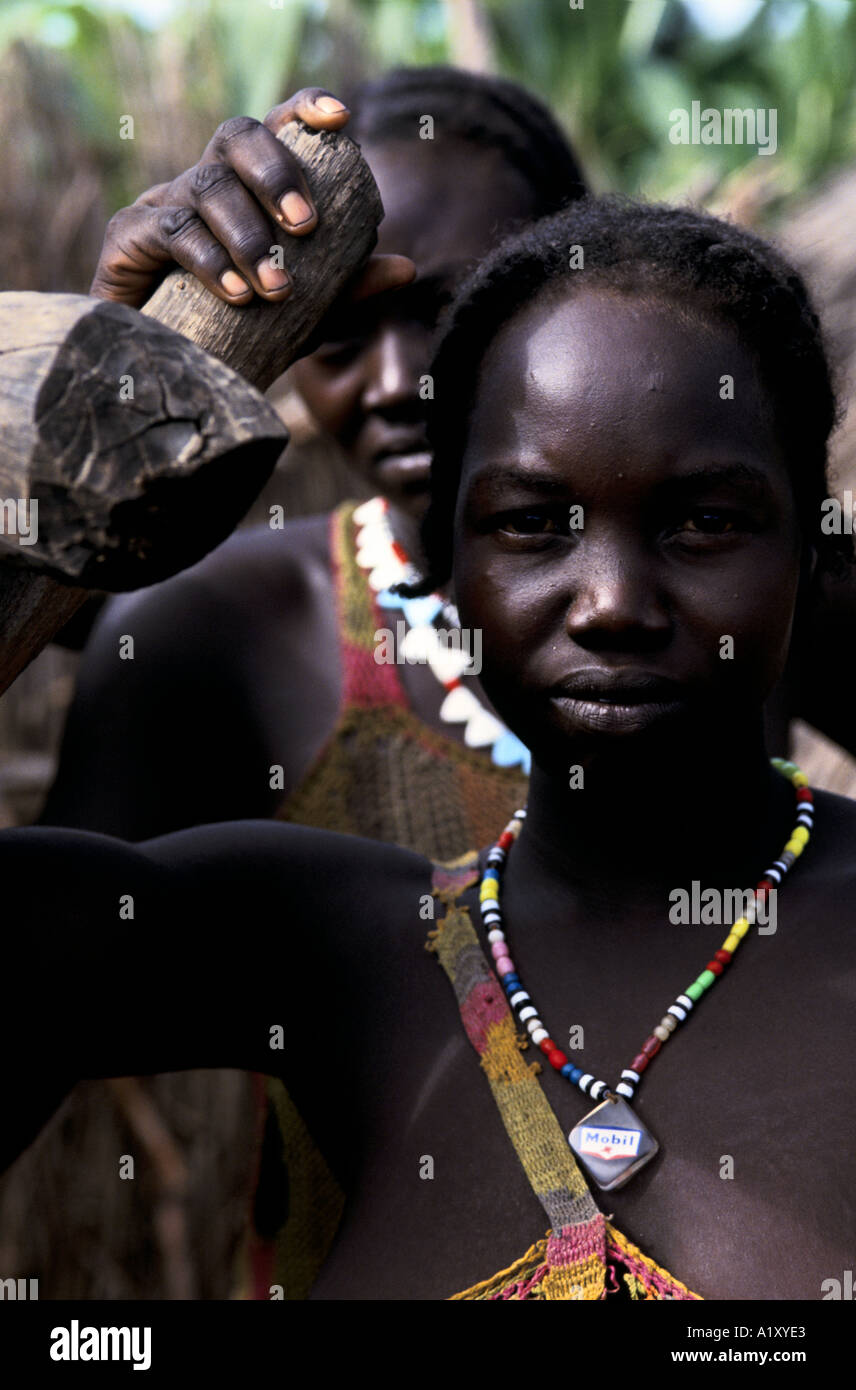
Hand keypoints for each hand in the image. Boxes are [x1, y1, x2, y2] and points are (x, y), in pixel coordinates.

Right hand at [91, 88, 412, 310]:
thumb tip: (407, 268)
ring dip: (249, 236)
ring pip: (208, 187)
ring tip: (277, 288)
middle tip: (307, 226)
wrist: (165, 374)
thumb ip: (346, 288)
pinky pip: (173, 232)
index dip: (303, 109)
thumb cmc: (233, 331)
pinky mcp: (128, 239)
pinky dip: (210, 261)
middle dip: (276, 174)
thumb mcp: (300, 312)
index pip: (272, 127)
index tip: (342, 120)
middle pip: (236, 137)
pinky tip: (238, 294)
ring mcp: (162, 205)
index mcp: (244, 186)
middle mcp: (203, 183)